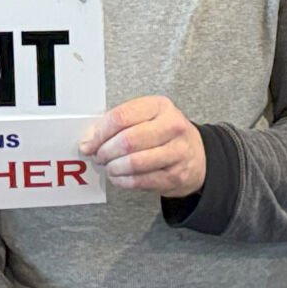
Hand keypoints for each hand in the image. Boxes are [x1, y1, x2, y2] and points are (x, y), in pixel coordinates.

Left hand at [80, 95, 205, 196]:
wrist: (197, 154)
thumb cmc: (164, 133)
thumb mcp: (146, 117)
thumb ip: (118, 123)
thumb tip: (89, 140)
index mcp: (160, 106)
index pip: (121, 117)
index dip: (100, 133)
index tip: (89, 143)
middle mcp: (172, 126)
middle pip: (127, 140)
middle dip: (106, 151)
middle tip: (99, 156)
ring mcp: (177, 152)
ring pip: (134, 162)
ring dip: (114, 168)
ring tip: (109, 167)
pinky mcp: (176, 175)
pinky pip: (141, 181)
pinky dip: (123, 181)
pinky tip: (119, 177)